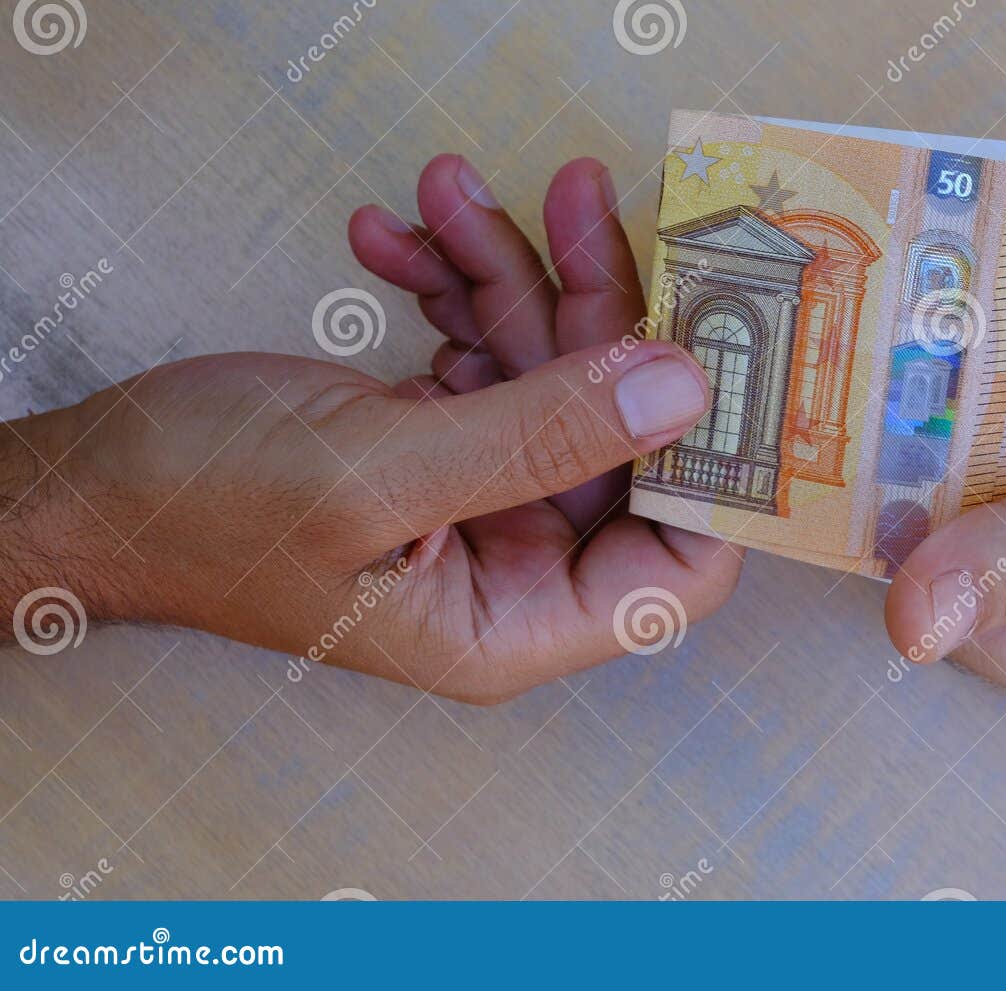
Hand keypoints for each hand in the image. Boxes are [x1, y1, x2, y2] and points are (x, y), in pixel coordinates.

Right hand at [1, 155, 740, 702]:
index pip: (680, 561)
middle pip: (620, 429)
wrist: (81, 483)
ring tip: (445, 192)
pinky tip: (396, 240)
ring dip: (505, 271)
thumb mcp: (375, 473)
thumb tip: (682, 390)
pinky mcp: (441, 438)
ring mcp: (482, 496)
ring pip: (550, 369)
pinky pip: (484, 351)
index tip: (711, 337)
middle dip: (591, 305)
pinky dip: (451, 287)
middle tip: (573, 194)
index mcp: (516, 619)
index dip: (712, 458)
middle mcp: (516, 564)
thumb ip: (537, 436)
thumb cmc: (197, 512)